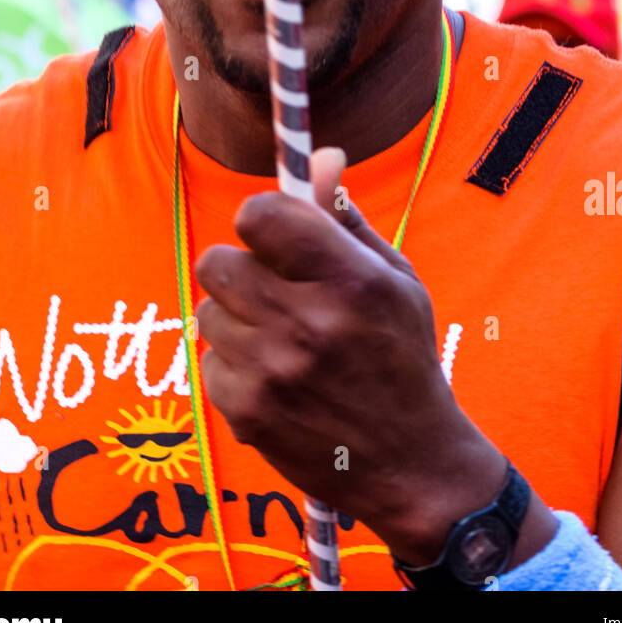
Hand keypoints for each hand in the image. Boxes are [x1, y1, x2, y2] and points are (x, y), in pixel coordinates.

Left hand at [194, 148, 507, 562]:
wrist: (412, 465)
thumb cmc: (403, 359)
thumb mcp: (393, 278)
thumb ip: (344, 217)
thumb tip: (319, 157)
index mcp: (350, 279)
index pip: (260, 214)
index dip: (261, 219)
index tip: (275, 235)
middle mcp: (308, 322)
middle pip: (219, 262)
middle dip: (243, 270)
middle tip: (274, 290)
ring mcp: (273, 372)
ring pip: (208, 312)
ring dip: (237, 320)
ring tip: (281, 341)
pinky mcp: (248, 414)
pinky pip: (210, 362)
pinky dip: (235, 367)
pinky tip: (276, 381)